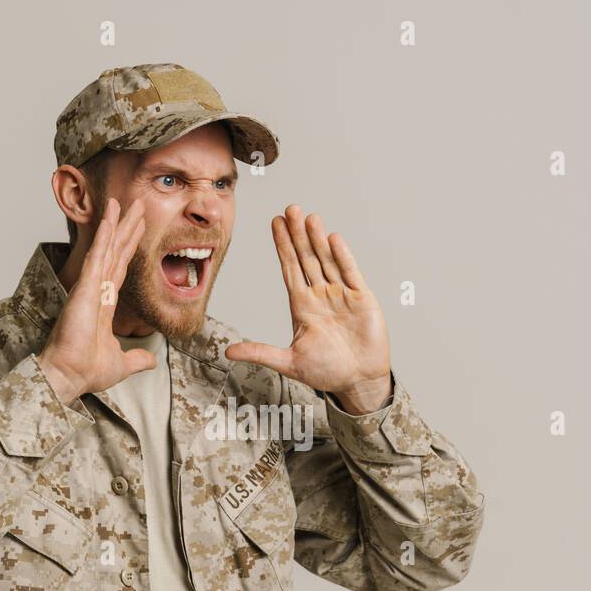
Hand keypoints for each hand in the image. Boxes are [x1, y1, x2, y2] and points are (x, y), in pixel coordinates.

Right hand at [37, 197, 150, 404]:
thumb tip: (152, 361)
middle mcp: (97, 290)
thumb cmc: (86, 370)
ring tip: (122, 201)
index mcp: (104, 304)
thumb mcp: (121, 364)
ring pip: (106, 248)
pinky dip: (104, 236)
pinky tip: (110, 219)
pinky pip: (97, 257)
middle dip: (127, 227)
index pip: (121, 268)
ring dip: (115, 224)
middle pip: (116, 251)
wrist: (71, 376)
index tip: (139, 228)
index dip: (130, 246)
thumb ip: (137, 359)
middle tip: (139, 205)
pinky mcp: (85, 288)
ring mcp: (90, 287)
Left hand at [225, 204, 391, 413]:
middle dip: (297, 234)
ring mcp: (341, 295)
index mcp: (302, 306)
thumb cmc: (328, 372)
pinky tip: (333, 238)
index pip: (289, 269)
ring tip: (308, 217)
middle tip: (290, 209)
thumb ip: (261, 353)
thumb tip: (228, 352)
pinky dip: (342, 255)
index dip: (282, 246)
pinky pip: (350, 272)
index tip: (275, 223)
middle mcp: (320, 295)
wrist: (359, 381)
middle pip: (306, 258)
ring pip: (327, 260)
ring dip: (317, 239)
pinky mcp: (361, 299)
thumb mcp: (289, 363)